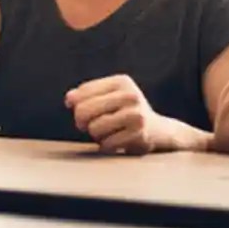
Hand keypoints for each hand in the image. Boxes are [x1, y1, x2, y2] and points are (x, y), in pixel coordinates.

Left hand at [65, 75, 179, 154]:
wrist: (159, 131)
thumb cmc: (125, 112)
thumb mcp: (109, 97)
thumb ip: (86, 95)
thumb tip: (69, 99)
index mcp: (121, 81)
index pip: (84, 91)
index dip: (75, 104)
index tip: (81, 110)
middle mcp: (130, 95)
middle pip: (84, 110)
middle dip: (81, 121)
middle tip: (87, 125)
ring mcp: (136, 114)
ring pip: (94, 128)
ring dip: (96, 135)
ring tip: (107, 132)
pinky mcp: (138, 134)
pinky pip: (106, 144)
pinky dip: (106, 146)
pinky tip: (117, 141)